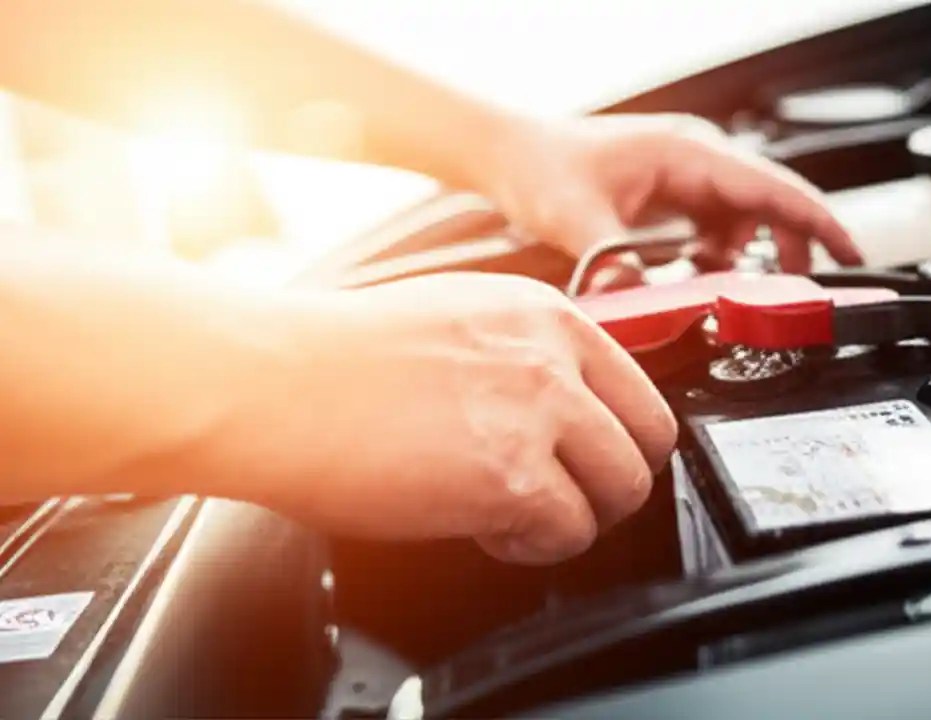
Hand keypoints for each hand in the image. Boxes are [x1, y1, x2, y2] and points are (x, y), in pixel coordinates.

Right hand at [219, 273, 675, 564]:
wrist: (269, 383)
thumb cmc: (332, 357)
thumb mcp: (454, 317)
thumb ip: (520, 352)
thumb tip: (557, 403)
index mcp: (543, 313)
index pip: (638, 384)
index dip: (622, 436)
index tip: (599, 459)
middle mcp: (551, 357)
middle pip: (649, 440)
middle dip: (614, 481)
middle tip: (571, 499)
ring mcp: (536, 415)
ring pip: (622, 491)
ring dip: (579, 517)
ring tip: (521, 517)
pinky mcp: (510, 478)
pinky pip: (569, 533)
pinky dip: (535, 547)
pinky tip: (489, 532)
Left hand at [479, 114, 861, 280]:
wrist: (510, 152)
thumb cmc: (543, 163)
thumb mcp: (577, 220)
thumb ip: (613, 266)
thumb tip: (640, 309)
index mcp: (689, 153)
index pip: (773, 188)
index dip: (818, 222)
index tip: (850, 254)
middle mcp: (698, 160)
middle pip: (772, 205)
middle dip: (793, 250)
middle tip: (799, 297)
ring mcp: (688, 177)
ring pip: (746, 222)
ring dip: (749, 261)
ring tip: (739, 297)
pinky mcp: (675, 198)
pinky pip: (716, 232)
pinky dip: (717, 261)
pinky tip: (699, 283)